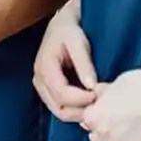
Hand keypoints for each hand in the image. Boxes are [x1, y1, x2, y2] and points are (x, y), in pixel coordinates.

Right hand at [33, 4, 97, 122]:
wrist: (60, 27)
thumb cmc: (69, 32)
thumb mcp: (78, 42)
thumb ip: (84, 64)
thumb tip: (92, 86)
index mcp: (45, 67)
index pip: (61, 93)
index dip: (81, 99)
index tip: (99, 94)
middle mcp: (39, 81)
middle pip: (59, 109)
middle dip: (81, 111)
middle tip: (101, 105)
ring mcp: (42, 88)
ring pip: (60, 112)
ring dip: (79, 113)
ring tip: (97, 105)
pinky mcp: (48, 91)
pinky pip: (61, 108)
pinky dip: (76, 110)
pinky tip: (90, 104)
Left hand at [81, 68, 140, 140]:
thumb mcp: (116, 83)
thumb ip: (102, 93)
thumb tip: (97, 94)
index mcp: (93, 115)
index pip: (85, 119)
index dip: (95, 113)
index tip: (104, 109)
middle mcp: (102, 133)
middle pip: (95, 136)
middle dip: (102, 129)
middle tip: (115, 120)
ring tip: (124, 133)